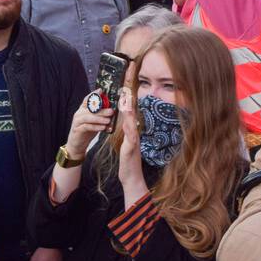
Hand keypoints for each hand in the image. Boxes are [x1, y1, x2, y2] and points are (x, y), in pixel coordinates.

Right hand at [64, 93, 114, 158]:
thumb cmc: (87, 131)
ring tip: (108, 120)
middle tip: (111, 111)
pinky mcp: (77, 129)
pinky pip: (87, 126)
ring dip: (99, 118)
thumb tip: (112, 109)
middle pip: (90, 109)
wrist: (77, 144)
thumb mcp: (95, 121)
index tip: (101, 90)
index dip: (94, 94)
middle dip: (102, 109)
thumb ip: (100, 115)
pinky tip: (103, 128)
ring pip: (89, 117)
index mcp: (83, 109)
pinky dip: (96, 127)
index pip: (88, 99)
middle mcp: (79, 113)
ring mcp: (77, 121)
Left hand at [116, 88, 147, 203]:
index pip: (129, 111)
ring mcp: (134, 140)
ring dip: (129, 108)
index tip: (126, 84)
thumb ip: (127, 131)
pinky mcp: (132, 148)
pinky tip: (127, 120)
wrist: (132, 178)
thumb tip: (126, 120)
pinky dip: (129, 126)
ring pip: (132, 121)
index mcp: (131, 131)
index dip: (128, 98)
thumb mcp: (126, 142)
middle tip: (128, 82)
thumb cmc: (128, 161)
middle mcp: (134, 133)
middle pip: (133, 112)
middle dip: (130, 98)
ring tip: (126, 96)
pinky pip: (131, 135)